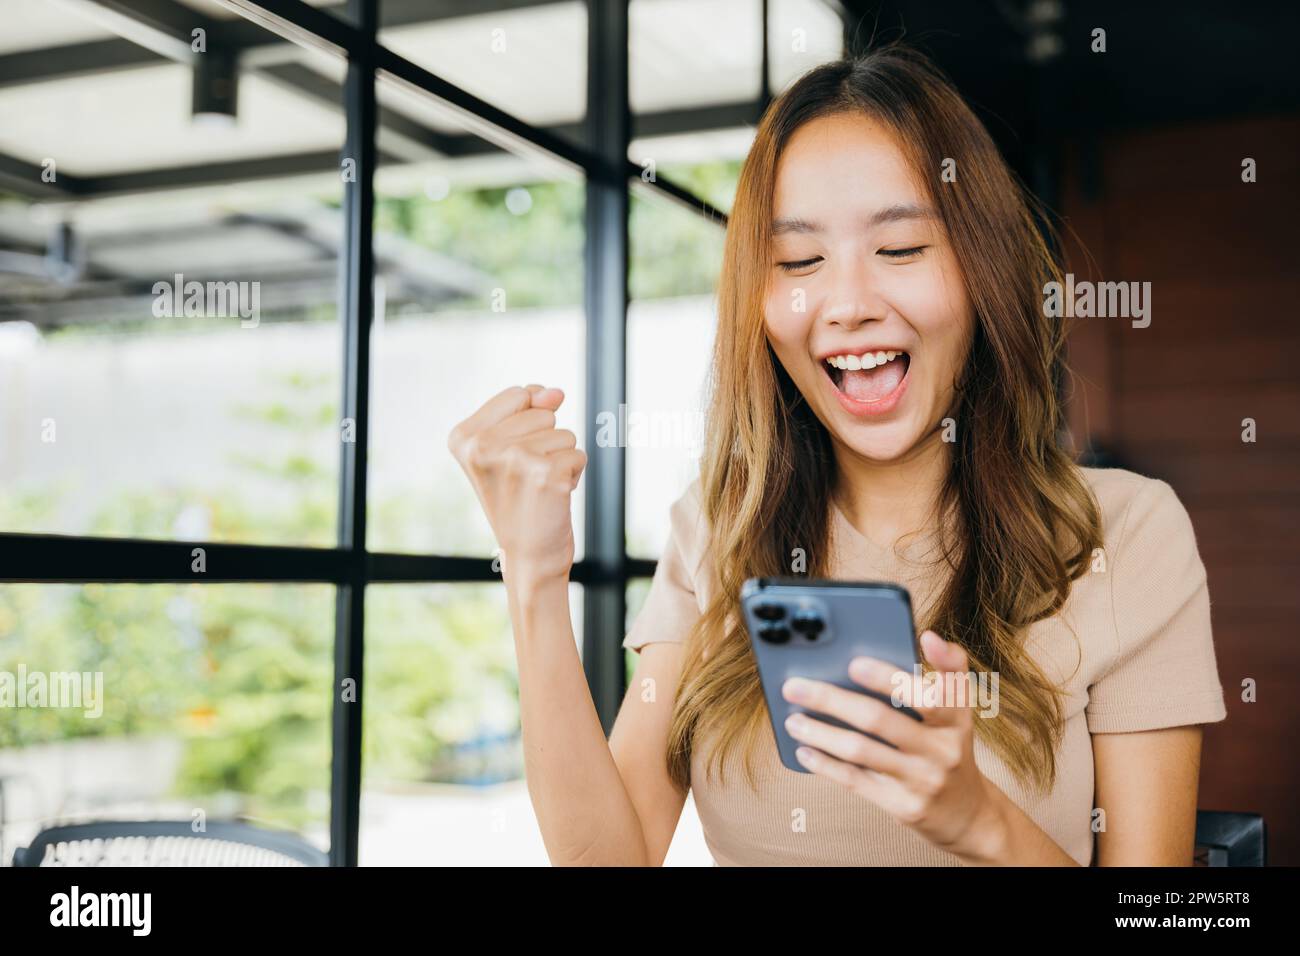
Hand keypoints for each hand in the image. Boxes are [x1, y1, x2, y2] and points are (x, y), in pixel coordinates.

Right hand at [448, 385, 585, 589]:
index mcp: (463, 437)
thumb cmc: (519, 499)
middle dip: (545, 442)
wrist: (528, 555)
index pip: (518, 394)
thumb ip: (528, 409)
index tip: (512, 458)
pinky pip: (578, 454)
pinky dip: (574, 474)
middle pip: (543, 413)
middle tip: (527, 478)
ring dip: (560, 459)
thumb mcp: (508, 448)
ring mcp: (515, 459)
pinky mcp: (547, 474)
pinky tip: (553, 496)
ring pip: (564, 433)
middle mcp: (483, 446)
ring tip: (539, 487)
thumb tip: (555, 393)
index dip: (528, 422)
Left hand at [781, 630, 1004, 860]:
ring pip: (861, 750)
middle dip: (831, 699)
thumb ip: (943, 676)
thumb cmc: (947, 749)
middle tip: (795, 686)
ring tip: (793, 719)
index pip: (937, 690)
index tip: (856, 661)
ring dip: (820, 733)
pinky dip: (826, 764)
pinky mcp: (903, 806)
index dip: (898, 675)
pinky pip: (856, 780)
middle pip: (879, 718)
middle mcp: (942, 749)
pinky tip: (805, 750)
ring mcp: (922, 779)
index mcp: (956, 719)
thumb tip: (927, 638)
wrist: (968, 815)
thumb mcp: (956, 715)